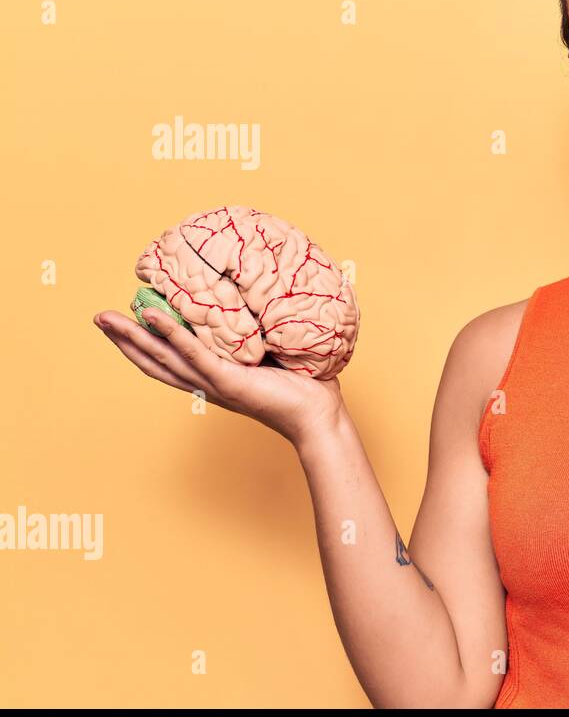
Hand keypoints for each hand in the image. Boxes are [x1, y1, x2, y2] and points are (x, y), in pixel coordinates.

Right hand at [93, 307, 346, 446]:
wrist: (321, 415)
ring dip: (133, 336)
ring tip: (108, 318)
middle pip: (154, 360)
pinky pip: (194, 354)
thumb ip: (258, 335)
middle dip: (124, 339)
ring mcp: (215, 383)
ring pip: (164, 357)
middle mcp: (207, 382)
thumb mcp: (273, 354)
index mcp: (214, 377)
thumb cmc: (304, 386)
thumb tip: (260, 301)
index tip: (126, 319)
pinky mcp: (229, 382)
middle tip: (98, 317)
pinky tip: (152, 316)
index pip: (170, 360)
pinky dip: (171, 334)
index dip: (144, 342)